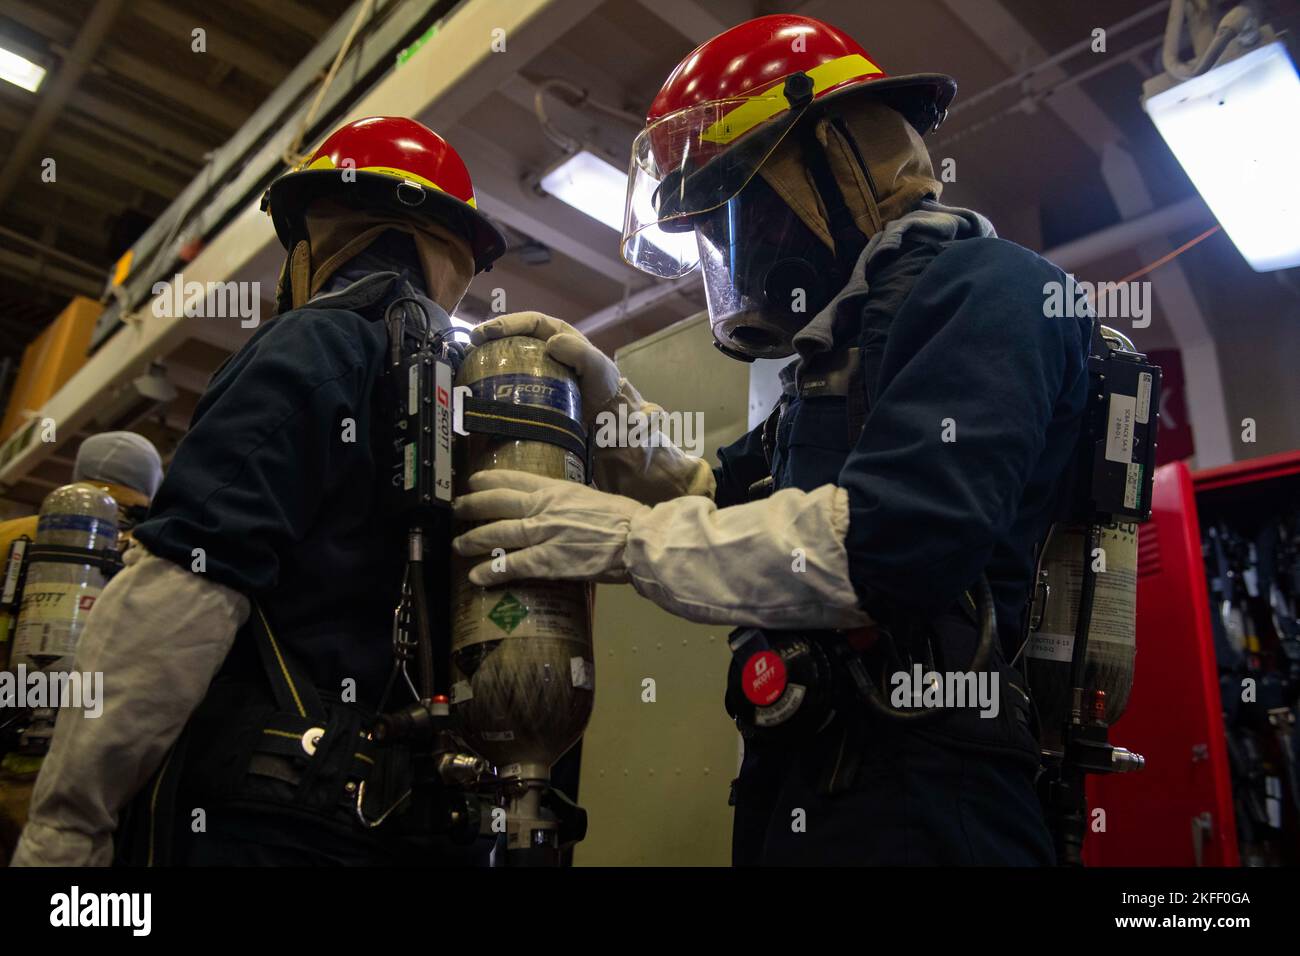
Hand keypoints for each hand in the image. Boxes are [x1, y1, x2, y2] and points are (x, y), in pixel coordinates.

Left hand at [452, 470, 647, 585]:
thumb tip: (562, 506)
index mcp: (556, 489)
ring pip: (497, 533)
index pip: (514, 480)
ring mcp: (542, 534)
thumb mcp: (593, 498)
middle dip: (471, 506)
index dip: (489, 480)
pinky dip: (491, 571)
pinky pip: (511, 565)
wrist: (636, 539)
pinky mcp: (547, 561)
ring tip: (458, 545)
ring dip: (473, 539)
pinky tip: (477, 577)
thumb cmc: (624, 519)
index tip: (473, 482)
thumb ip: (571, 501)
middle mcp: (543, 508)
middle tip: (456, 510)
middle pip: (497, 503)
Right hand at [470, 312, 619, 422]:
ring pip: (507, 355)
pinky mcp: (531, 386)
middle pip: (512, 336)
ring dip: (487, 356)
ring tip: (468, 361)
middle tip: (470, 344)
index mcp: (558, 334)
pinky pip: (510, 377)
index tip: (487, 332)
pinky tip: (480, 384)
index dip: (507, 323)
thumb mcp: (596, 365)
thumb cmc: (603, 385)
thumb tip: (551, 344)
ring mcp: (536, 367)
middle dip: (490, 337)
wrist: (607, 414)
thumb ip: (579, 352)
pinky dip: (494, 377)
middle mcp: (544, 347)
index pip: (529, 321)